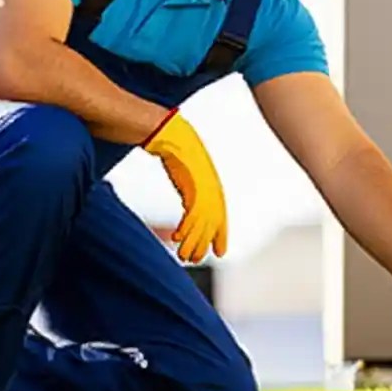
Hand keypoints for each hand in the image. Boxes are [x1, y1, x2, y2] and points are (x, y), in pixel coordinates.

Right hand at [141, 109, 227, 263]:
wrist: (169, 131)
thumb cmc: (176, 147)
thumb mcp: (187, 170)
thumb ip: (191, 186)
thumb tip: (188, 196)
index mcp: (212, 183)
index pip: (221, 214)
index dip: (221, 234)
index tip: (220, 252)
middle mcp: (211, 186)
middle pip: (213, 221)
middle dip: (208, 241)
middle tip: (199, 258)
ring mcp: (202, 185)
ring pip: (203, 220)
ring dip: (194, 240)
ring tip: (186, 255)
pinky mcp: (192, 184)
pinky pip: (192, 211)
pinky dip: (185, 227)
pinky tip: (177, 238)